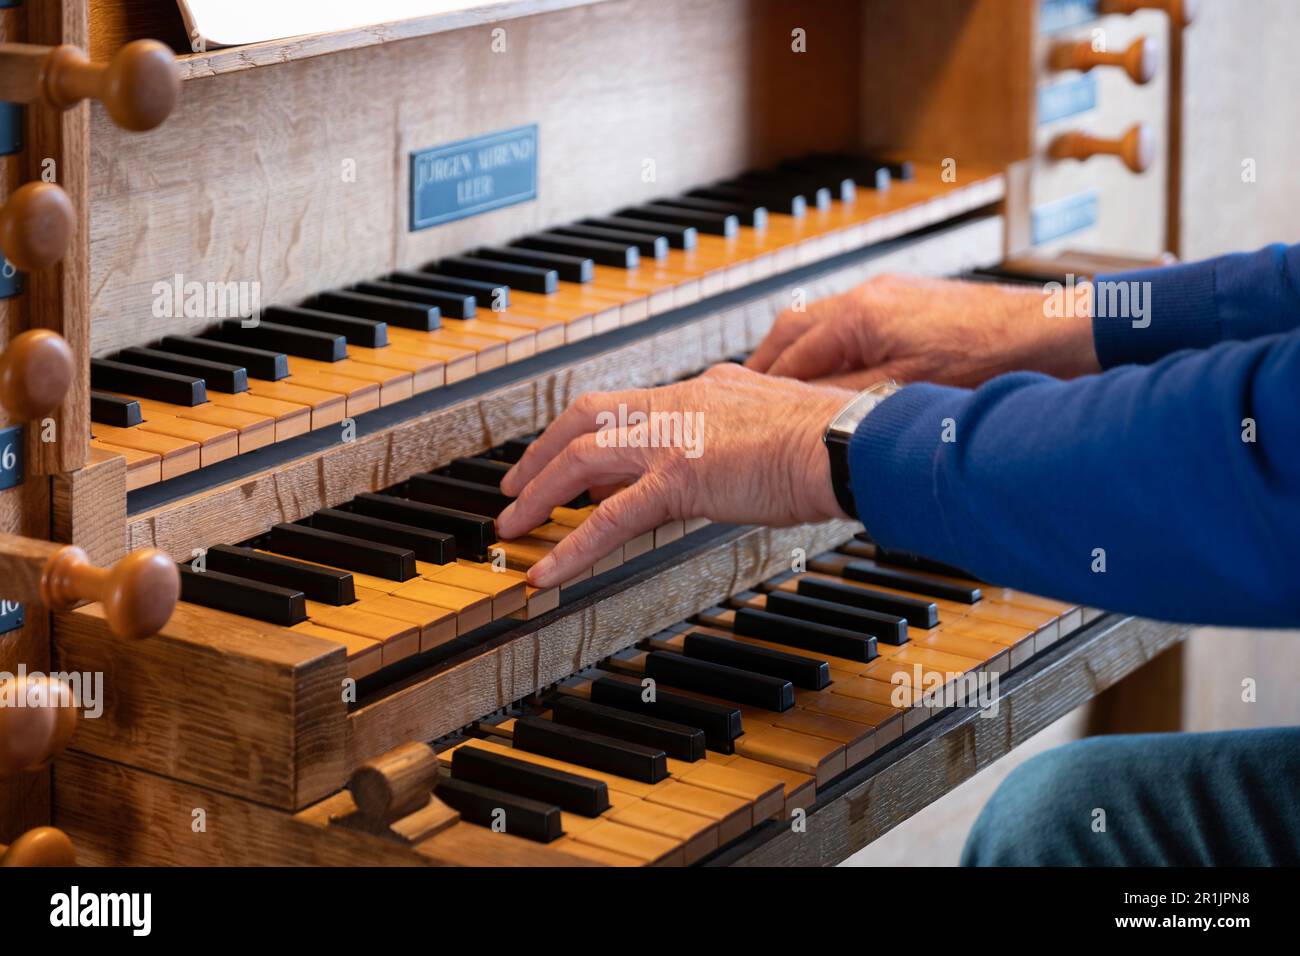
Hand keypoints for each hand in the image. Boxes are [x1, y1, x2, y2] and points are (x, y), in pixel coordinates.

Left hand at [496, 363, 854, 586]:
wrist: (850, 443)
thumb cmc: (835, 438)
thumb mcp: (780, 419)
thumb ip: (747, 429)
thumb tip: (739, 452)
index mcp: (706, 389)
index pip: (632, 407)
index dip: (594, 434)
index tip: (575, 460)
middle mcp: (680, 404)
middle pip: (585, 416)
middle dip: (542, 451)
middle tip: (516, 483)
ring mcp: (674, 440)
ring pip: (580, 458)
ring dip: (538, 493)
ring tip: (512, 526)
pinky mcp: (678, 479)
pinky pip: (607, 519)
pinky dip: (571, 548)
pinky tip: (548, 573)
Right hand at [745, 273, 1100, 388]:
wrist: (1046, 336)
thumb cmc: (987, 362)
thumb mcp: (900, 393)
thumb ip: (841, 397)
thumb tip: (798, 410)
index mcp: (858, 315)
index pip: (788, 354)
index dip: (763, 387)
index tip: (746, 410)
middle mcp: (868, 294)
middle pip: (792, 328)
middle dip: (768, 363)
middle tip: (750, 395)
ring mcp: (890, 294)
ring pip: (820, 322)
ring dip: (800, 354)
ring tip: (789, 388)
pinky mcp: (911, 302)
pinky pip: (851, 321)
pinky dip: (831, 347)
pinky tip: (839, 371)